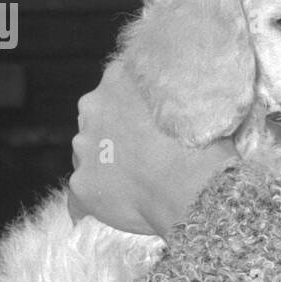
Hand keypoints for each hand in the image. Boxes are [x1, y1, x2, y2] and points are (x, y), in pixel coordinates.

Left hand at [67, 59, 236, 236]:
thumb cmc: (199, 137)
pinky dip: (98, 198)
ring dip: (106, 164)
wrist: (190, 184)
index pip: (116, 83)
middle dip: (113, 133)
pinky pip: (83, 194)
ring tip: (138, 181)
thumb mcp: (190, 94)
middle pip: (96, 118)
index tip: (148, 118)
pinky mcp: (81, 183)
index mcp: (118, 78)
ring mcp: (83, 147)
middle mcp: (93, 107)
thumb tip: (171, 98)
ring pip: (88, 154)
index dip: (132, 104)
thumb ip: (167, 89)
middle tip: (145, 152)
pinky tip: (122, 203)